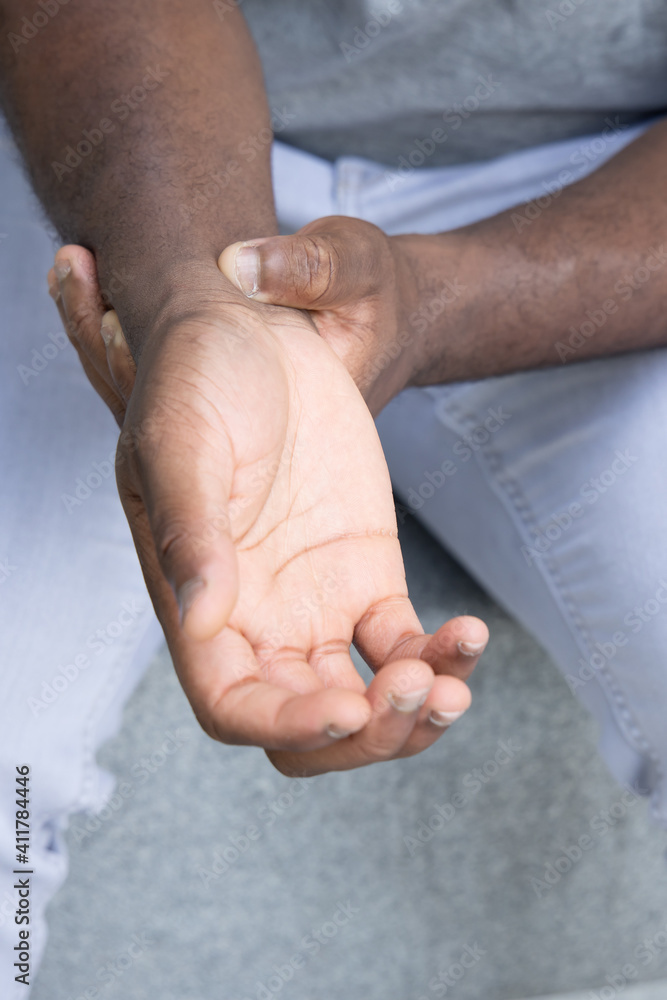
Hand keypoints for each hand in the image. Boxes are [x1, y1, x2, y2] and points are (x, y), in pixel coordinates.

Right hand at [48, 248, 486, 774]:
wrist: (251, 328)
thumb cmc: (197, 378)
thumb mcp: (182, 443)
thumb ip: (189, 533)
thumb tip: (200, 620)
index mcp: (200, 603)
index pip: (231, 705)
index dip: (284, 725)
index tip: (345, 706)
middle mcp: (256, 620)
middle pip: (303, 724)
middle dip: (361, 734)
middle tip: (411, 691)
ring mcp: (316, 603)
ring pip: (362, 700)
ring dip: (410, 712)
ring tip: (453, 679)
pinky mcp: (368, 576)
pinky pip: (406, 645)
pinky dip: (442, 657)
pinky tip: (471, 633)